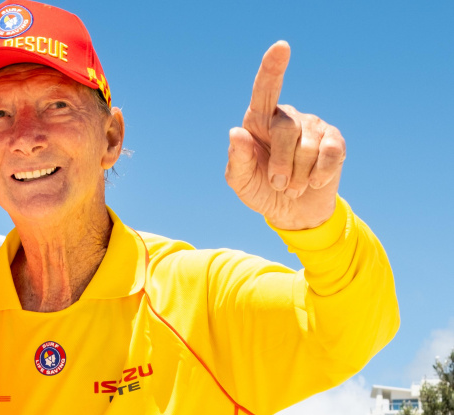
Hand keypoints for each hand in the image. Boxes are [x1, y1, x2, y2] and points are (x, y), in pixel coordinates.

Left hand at [225, 41, 345, 230]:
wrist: (292, 212)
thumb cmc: (261, 190)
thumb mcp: (241, 181)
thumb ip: (237, 159)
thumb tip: (236, 133)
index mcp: (259, 120)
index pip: (265, 89)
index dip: (273, 68)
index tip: (281, 47)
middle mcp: (287, 117)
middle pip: (286, 129)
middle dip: (280, 164)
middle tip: (278, 184)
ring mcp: (313, 127)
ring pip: (308, 146)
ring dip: (298, 176)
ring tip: (292, 186)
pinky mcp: (335, 141)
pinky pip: (330, 154)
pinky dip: (319, 175)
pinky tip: (314, 182)